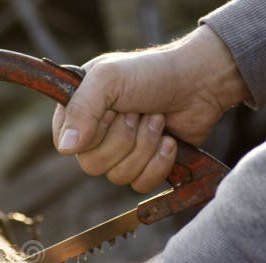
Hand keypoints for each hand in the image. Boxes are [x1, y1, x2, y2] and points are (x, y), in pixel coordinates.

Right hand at [53, 25, 248, 191]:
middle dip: (124, 139)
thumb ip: (81, 109)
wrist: (199, 81)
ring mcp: (120, 154)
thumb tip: (67, 148)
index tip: (112, 110)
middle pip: (92, 166)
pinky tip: (169, 141)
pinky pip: (140, 185)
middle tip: (139, 112)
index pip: (66, 145)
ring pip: (118, 176)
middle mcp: (94, 136)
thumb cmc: (151, 73)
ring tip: (158, 120)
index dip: (92, 133)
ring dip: (145, 146)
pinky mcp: (145, 166)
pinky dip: (159, 163)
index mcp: (78, 113)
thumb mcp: (108, 78)